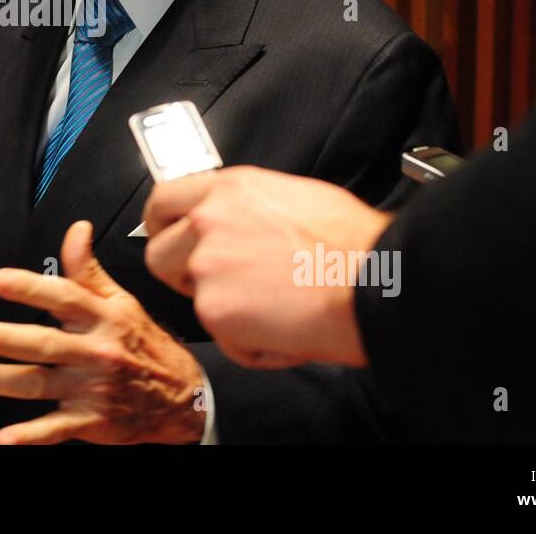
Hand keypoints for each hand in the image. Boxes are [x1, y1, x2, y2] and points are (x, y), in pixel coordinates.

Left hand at [0, 220, 206, 444]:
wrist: (184, 397)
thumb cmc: (144, 345)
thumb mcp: (122, 301)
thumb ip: (89, 268)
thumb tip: (76, 230)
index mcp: (101, 318)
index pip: (63, 297)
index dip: (31, 288)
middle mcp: (95, 351)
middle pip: (46, 343)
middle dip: (8, 338)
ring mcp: (92, 388)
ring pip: (40, 383)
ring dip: (2, 380)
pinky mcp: (91, 420)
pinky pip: (56, 429)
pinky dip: (30, 436)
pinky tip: (5, 438)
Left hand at [142, 166, 388, 368]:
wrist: (375, 280)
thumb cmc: (353, 242)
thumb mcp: (294, 197)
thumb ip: (249, 209)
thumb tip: (242, 223)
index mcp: (229, 189)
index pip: (162, 200)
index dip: (160, 224)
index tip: (167, 236)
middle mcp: (208, 221)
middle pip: (159, 253)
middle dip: (182, 274)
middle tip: (221, 286)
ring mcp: (206, 266)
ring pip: (190, 298)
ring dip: (218, 308)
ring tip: (265, 309)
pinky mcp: (215, 310)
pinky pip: (223, 338)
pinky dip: (252, 345)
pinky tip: (287, 331)